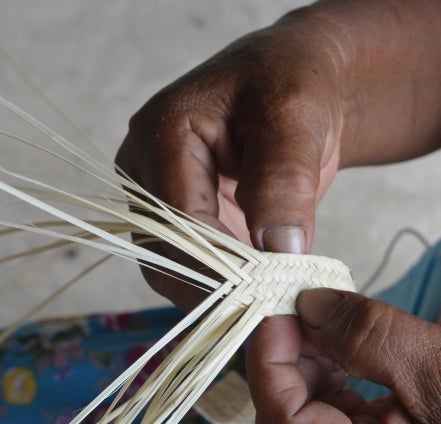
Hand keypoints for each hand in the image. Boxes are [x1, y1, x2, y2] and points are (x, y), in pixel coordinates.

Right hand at [115, 17, 346, 309]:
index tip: (266, 301)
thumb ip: (283, 180)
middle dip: (219, 291)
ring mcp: (159, 202)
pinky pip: (193, 272)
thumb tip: (277, 250)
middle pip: (165, 253)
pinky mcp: (182, 226)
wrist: (295, 87)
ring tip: (275, 315)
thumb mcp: (295, 118)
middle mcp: (145, 171)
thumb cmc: (292, 85)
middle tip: (275, 321)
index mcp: (160, 133)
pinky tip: (266, 302)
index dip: (220, 267)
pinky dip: (229, 291)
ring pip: (174, 272)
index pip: (178, 219)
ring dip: (222, 298)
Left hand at [245, 288, 440, 423]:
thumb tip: (307, 306)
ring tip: (322, 313)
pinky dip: (337, 378)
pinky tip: (345, 342)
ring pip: (315, 419)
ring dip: (311, 364)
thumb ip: (367, 335)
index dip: (270, 361)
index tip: (277, 305)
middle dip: (287, 358)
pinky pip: (344, 421)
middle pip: (292, 422)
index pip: (284, 423)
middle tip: (296, 300)